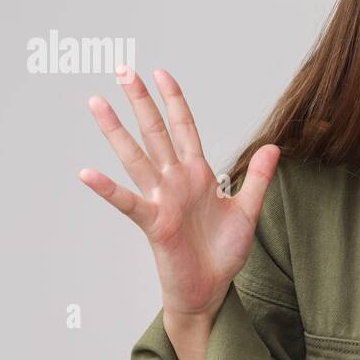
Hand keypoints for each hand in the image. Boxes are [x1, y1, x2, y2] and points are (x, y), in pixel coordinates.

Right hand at [79, 66, 280, 321]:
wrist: (211, 290)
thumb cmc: (224, 253)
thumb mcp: (248, 211)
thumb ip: (257, 178)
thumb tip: (273, 146)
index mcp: (197, 175)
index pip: (184, 129)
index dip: (175, 101)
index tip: (162, 73)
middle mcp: (175, 182)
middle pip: (155, 133)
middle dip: (141, 102)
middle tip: (123, 70)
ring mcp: (162, 200)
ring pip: (136, 158)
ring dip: (116, 132)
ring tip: (96, 103)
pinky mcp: (155, 224)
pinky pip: (128, 202)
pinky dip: (107, 189)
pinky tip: (87, 173)